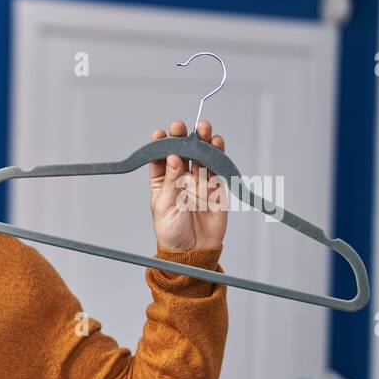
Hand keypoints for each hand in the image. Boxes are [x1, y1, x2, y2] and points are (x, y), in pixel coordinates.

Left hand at [148, 119, 227, 250]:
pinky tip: (216, 143)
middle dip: (182, 138)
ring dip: (202, 141)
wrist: (193, 251)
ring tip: (203, 129)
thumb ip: (170, 182)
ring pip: (201, 156)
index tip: (160, 133)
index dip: (160, 145)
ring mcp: (199, 181)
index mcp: (162, 182)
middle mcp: (181, 178)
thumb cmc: (172, 233)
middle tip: (181, 126)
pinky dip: (218, 154)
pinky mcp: (216, 187)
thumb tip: (172, 157)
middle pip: (182, 152)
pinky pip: (218, 167)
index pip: (160, 159)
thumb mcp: (164, 207)